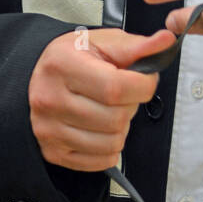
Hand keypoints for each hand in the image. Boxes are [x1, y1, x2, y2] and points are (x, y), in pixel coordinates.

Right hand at [29, 26, 175, 170]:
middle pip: (116, 117)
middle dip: (131, 106)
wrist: (37, 78)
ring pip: (112, 141)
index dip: (143, 86)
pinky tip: (102, 128)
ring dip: (122, 127)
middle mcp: (51, 99)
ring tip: (110, 110)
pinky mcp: (55, 152)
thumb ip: (137, 46)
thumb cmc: (70, 60)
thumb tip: (165, 41)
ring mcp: (50, 129)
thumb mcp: (101, 42)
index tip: (145, 80)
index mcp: (63, 66)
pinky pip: (101, 161)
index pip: (116, 88)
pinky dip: (111, 147)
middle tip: (123, 95)